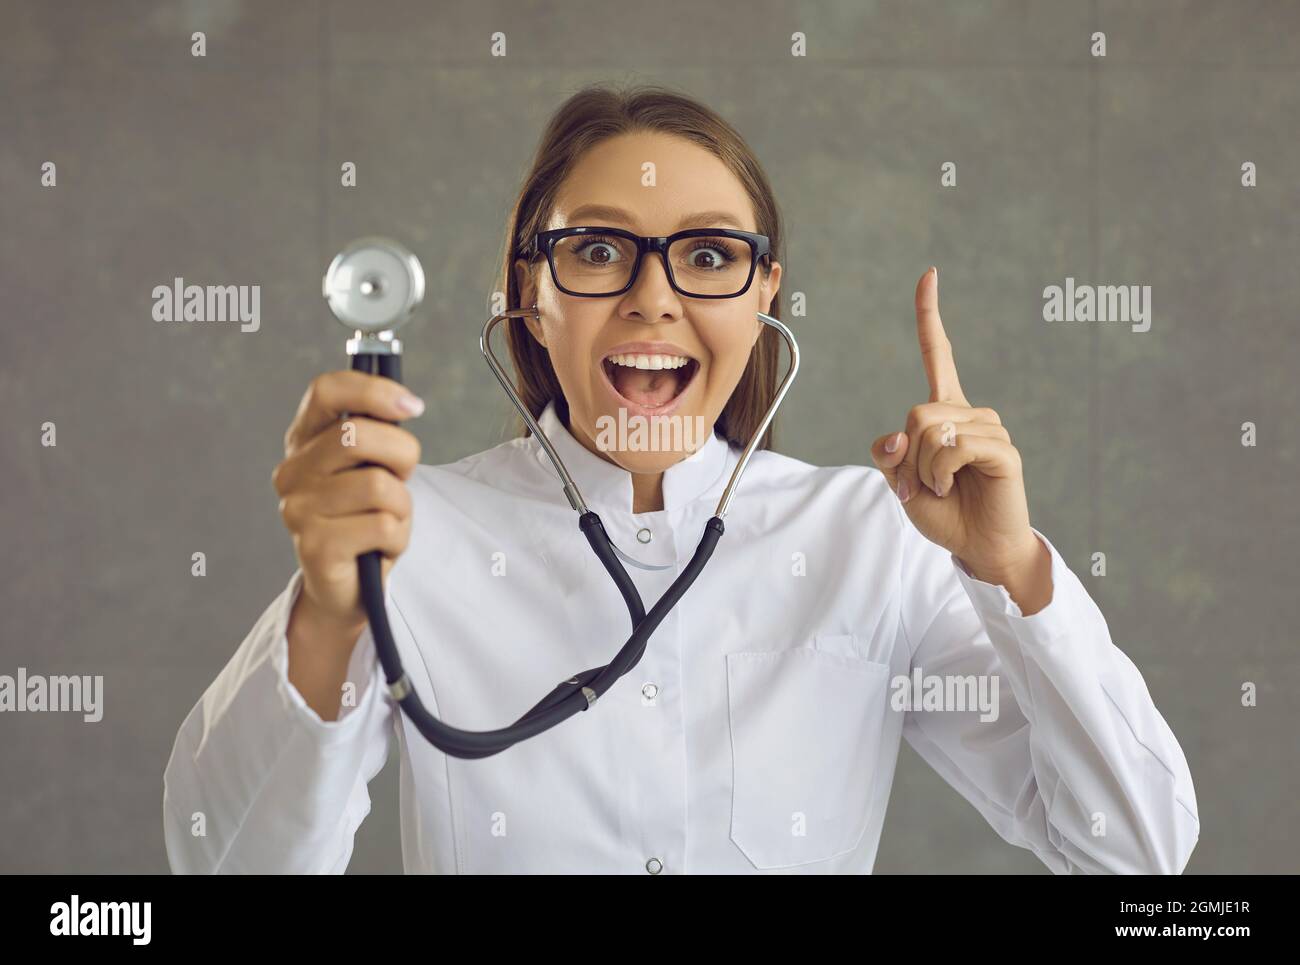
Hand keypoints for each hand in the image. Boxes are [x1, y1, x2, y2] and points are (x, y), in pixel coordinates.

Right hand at [272, 370, 423, 631]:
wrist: (348, 588)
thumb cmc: (365, 519)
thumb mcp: (373, 467)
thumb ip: (377, 433)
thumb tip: (404, 402)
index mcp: (304, 441)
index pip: (326, 390)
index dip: (373, 389)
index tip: (412, 406)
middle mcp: (292, 472)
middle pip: (359, 435)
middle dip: (402, 454)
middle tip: (403, 478)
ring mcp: (299, 510)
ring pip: (379, 486)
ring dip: (402, 506)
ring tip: (388, 520)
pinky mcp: (315, 547)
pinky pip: (383, 526)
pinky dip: (398, 538)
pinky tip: (381, 547)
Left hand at [870, 268, 1044, 591]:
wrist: (978, 546)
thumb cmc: (943, 513)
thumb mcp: (900, 481)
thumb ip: (890, 453)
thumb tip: (897, 436)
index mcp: (946, 413)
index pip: (940, 355)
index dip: (930, 316)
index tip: (930, 274)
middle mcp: (970, 413)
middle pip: (916, 414)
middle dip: (907, 457)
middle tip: (922, 485)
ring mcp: (989, 428)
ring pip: (931, 432)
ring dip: (923, 470)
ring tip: (943, 488)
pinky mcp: (1002, 450)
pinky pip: (953, 448)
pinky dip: (939, 474)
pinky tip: (953, 487)